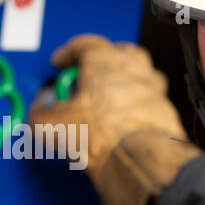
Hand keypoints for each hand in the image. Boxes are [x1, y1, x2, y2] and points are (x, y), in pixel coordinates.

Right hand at [31, 34, 197, 204]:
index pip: (85, 44)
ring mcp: (155, 89)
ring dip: (124, 84)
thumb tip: (37, 114)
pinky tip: (124, 123)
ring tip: (108, 101)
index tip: (59, 63)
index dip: (68, 53)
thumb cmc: (99, 133)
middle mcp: (135, 68)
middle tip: (89, 77)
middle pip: (120, 53)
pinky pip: (148, 103)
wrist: (139, 161)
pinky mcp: (166, 113)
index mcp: (105, 60)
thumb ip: (40, 115)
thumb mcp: (52, 126)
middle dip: (104, 61)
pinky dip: (136, 107)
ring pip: (140, 76)